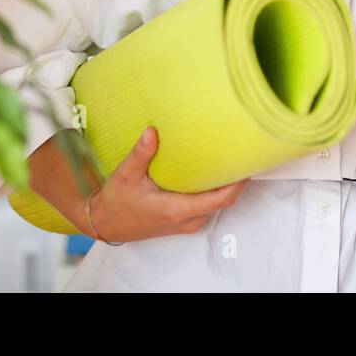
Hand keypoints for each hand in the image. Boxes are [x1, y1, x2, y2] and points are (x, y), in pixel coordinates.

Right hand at [86, 126, 249, 242]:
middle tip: (243, 152)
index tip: (249, 163)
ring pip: (217, 203)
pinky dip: (216, 190)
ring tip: (232, 157)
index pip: (221, 199)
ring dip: (227, 184)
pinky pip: (209, 205)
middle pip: (225, 200)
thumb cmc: (117, 202)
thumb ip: (141, 154)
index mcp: (178, 210)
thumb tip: (152, 131)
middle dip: (237, 179)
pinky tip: (215, 171)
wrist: (106, 224)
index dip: (239, 183)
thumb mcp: (125, 176)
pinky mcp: (185, 220)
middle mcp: (188, 219)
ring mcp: (188, 222)